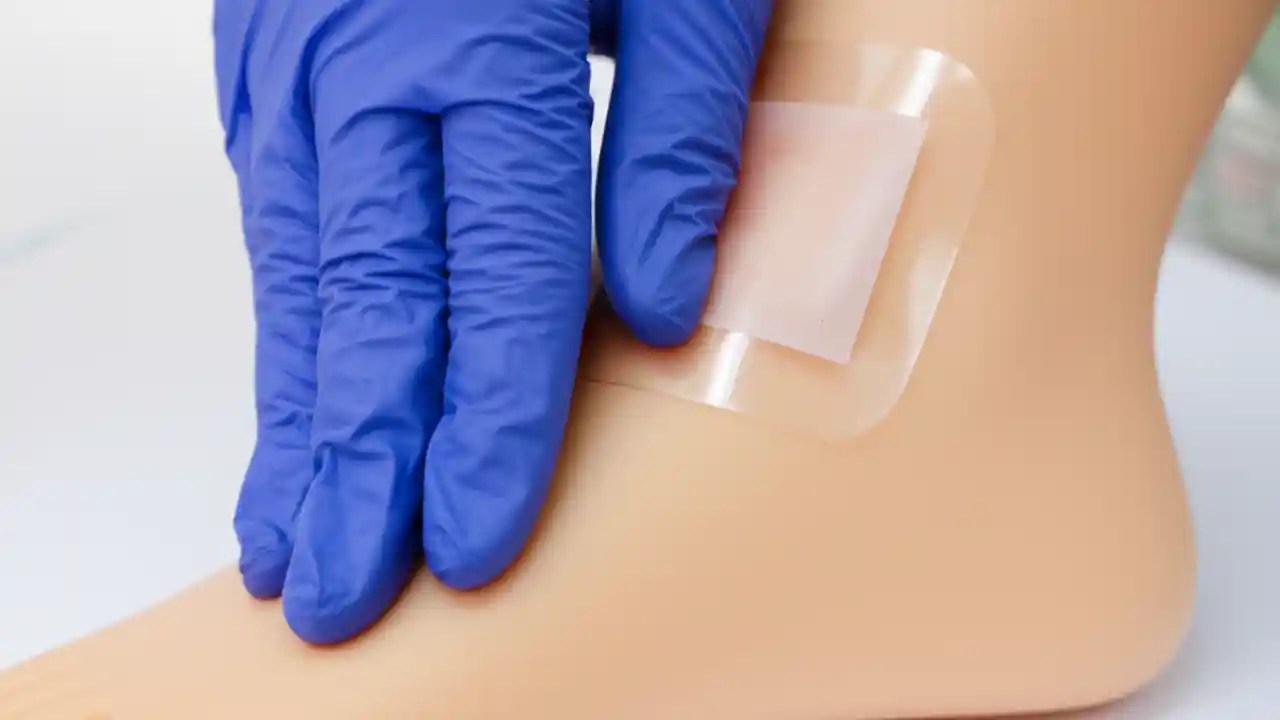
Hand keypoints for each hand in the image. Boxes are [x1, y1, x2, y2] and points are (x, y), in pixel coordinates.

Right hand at [213, 0, 770, 643]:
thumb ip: (683, 128)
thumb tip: (654, 306)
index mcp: (487, 31)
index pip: (496, 269)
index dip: (490, 416)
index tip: (478, 537)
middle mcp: (363, 57)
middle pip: (367, 297)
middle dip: (360, 459)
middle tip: (349, 591)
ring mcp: (296, 58)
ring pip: (298, 273)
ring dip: (296, 416)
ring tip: (289, 536)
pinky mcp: (270, 59)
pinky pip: (275, 218)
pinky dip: (282, 327)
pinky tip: (286, 400)